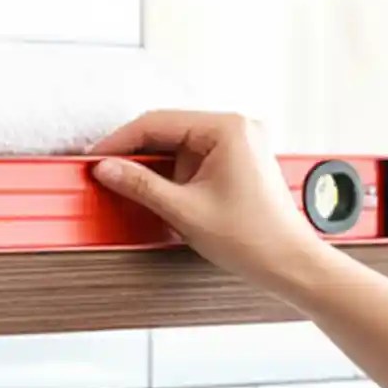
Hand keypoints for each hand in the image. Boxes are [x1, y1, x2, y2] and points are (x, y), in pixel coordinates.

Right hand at [88, 109, 329, 293]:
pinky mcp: (235, 160)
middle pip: (166, 130)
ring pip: (176, 144)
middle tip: (104, 170)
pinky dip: (169, 172)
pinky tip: (152, 187)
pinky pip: (190, 157)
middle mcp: (235, 129)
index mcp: (227, 129)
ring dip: (151, 163)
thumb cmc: (256, 239)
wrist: (291, 265)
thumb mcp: (185, 210)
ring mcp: (237, 144)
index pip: (156, 122)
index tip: (96, 157)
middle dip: (134, 152)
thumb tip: (108, 168)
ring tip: (125, 181)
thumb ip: (140, 184)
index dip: (119, 141)